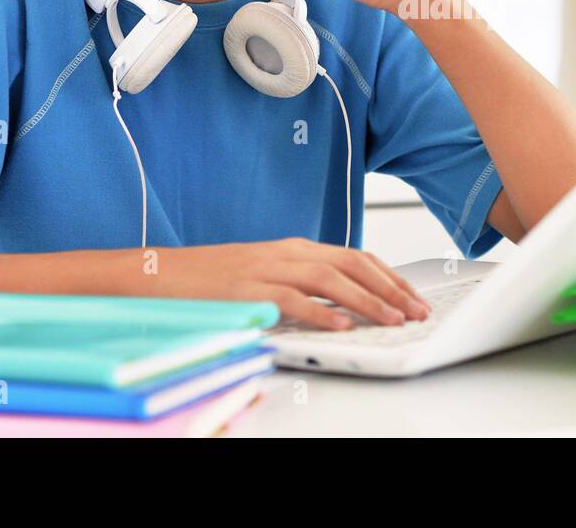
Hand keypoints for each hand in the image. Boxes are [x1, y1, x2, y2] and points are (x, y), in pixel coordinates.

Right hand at [159, 238, 431, 329]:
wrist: (159, 274)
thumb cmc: (215, 280)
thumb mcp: (268, 274)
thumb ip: (304, 283)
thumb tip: (345, 304)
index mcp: (297, 248)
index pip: (357, 257)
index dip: (390, 277)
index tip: (414, 297)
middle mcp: (288, 252)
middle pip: (353, 265)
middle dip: (391, 289)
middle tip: (416, 312)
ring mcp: (268, 268)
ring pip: (331, 279)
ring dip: (367, 301)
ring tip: (392, 320)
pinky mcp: (248, 289)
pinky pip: (293, 299)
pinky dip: (322, 313)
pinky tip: (343, 326)